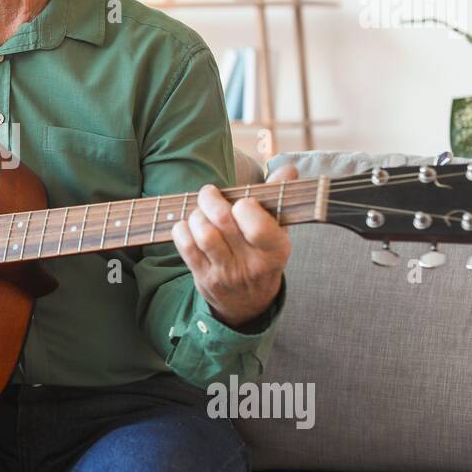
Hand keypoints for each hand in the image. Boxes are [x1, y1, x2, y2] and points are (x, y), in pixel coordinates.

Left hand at [170, 164, 296, 328]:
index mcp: (275, 250)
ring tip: (200, 212)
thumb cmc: (262, 254)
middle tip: (209, 193)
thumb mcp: (278, 231)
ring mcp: (226, 273)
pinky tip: (189, 226)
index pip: (257, 224)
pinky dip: (182, 229)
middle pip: (223, 221)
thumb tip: (288, 168)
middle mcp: (251, 264)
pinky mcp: (204, 278)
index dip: (244, 205)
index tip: (242, 201)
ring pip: (204, 233)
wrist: (248, 303)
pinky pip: (186, 247)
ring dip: (196, 215)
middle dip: (211, 199)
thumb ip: (279, 197)